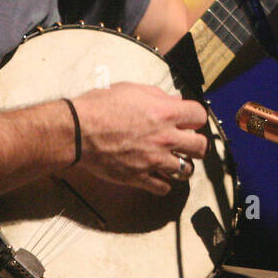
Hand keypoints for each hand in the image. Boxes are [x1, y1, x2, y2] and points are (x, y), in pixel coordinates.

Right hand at [69, 83, 209, 195]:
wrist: (78, 130)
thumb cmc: (99, 107)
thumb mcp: (131, 90)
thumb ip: (158, 95)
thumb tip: (174, 100)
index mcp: (165, 113)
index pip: (200, 116)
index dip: (196, 118)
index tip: (191, 121)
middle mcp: (164, 138)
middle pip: (200, 147)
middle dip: (196, 144)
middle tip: (189, 143)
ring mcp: (154, 160)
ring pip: (186, 170)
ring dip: (182, 165)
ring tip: (175, 161)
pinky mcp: (140, 177)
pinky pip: (163, 187)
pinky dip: (164, 183)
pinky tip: (159, 175)